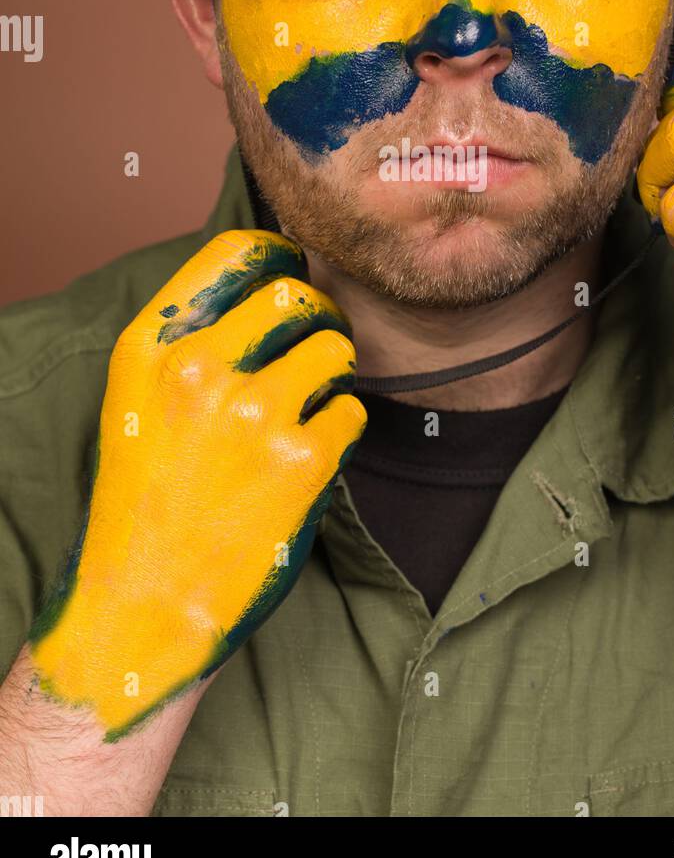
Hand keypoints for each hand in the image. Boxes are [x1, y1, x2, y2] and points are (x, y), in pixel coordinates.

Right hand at [30, 230, 366, 738]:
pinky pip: (352, 410)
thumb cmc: (145, 498)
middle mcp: (197, 368)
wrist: (143, 604)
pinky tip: (311, 455)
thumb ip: (192, 340)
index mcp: (151, 346)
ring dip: (334, 373)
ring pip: (334, 348)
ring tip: (311, 406)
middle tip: (316, 347)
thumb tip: (270, 284)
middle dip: (318, 317)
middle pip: (296, 295)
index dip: (278, 257)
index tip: (292, 273)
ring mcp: (252, 412)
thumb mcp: (138, 401)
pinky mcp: (301, 459)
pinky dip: (342, 429)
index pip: (235, 253)